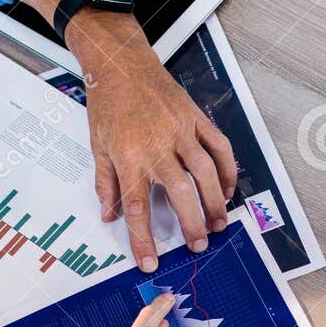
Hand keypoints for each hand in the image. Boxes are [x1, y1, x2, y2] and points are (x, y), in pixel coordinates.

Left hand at [79, 27, 236, 270]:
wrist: (121, 64)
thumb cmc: (108, 104)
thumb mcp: (97, 146)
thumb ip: (106, 184)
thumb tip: (110, 215)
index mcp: (130, 158)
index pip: (138, 208)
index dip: (144, 240)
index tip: (150, 262)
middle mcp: (158, 147)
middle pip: (180, 193)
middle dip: (192, 223)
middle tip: (199, 245)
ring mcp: (180, 131)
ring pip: (206, 172)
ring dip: (215, 201)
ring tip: (218, 224)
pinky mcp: (196, 118)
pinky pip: (219, 147)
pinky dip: (227, 170)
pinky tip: (227, 190)